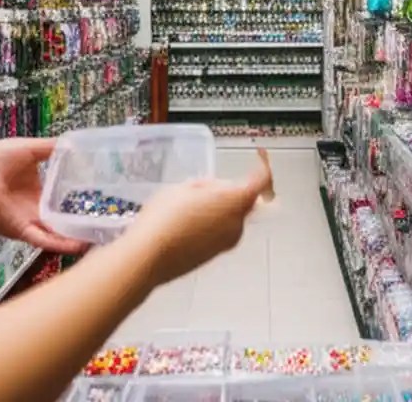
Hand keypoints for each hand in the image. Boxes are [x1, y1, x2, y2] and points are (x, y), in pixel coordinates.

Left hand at [0, 138, 89, 254]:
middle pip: (60, 219)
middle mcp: (33, 207)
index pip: (59, 198)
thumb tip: (74, 144)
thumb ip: (51, 148)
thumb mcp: (28, 148)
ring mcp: (28, 221)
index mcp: (34, 188)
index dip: (76, 200)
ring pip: (56, 234)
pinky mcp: (22, 231)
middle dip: (79, 224)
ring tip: (97, 241)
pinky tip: (79, 246)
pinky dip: (61, 245)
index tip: (99, 199)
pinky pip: (45, 240)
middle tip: (103, 225)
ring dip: (74, 239)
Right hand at [121, 153, 272, 286]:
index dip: (263, 165)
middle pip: (245, 200)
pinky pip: (220, 233)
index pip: (261, 181)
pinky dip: (210, 225)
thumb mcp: (183, 188)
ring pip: (231, 217)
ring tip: (186, 206)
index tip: (260, 155)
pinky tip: (184, 223)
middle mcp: (237, 224)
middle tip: (203, 186)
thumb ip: (207, 185)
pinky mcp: (214, 255)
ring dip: (218, 208)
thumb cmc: (164, 218)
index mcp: (234, 202)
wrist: (148, 257)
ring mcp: (227, 243)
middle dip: (230, 190)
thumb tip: (215, 190)